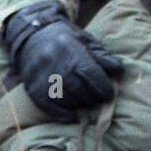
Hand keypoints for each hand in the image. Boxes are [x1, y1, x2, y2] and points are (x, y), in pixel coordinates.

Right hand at [2, 1, 123, 121]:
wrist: (32, 36)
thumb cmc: (65, 39)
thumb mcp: (86, 41)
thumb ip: (103, 56)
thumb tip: (118, 71)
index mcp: (69, 48)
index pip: (91, 74)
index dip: (104, 88)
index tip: (109, 93)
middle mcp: (54, 64)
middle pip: (80, 91)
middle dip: (93, 97)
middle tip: (97, 98)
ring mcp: (42, 78)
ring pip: (67, 101)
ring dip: (80, 104)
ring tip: (84, 100)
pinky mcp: (33, 90)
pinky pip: (51, 109)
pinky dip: (64, 114)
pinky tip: (72, 114)